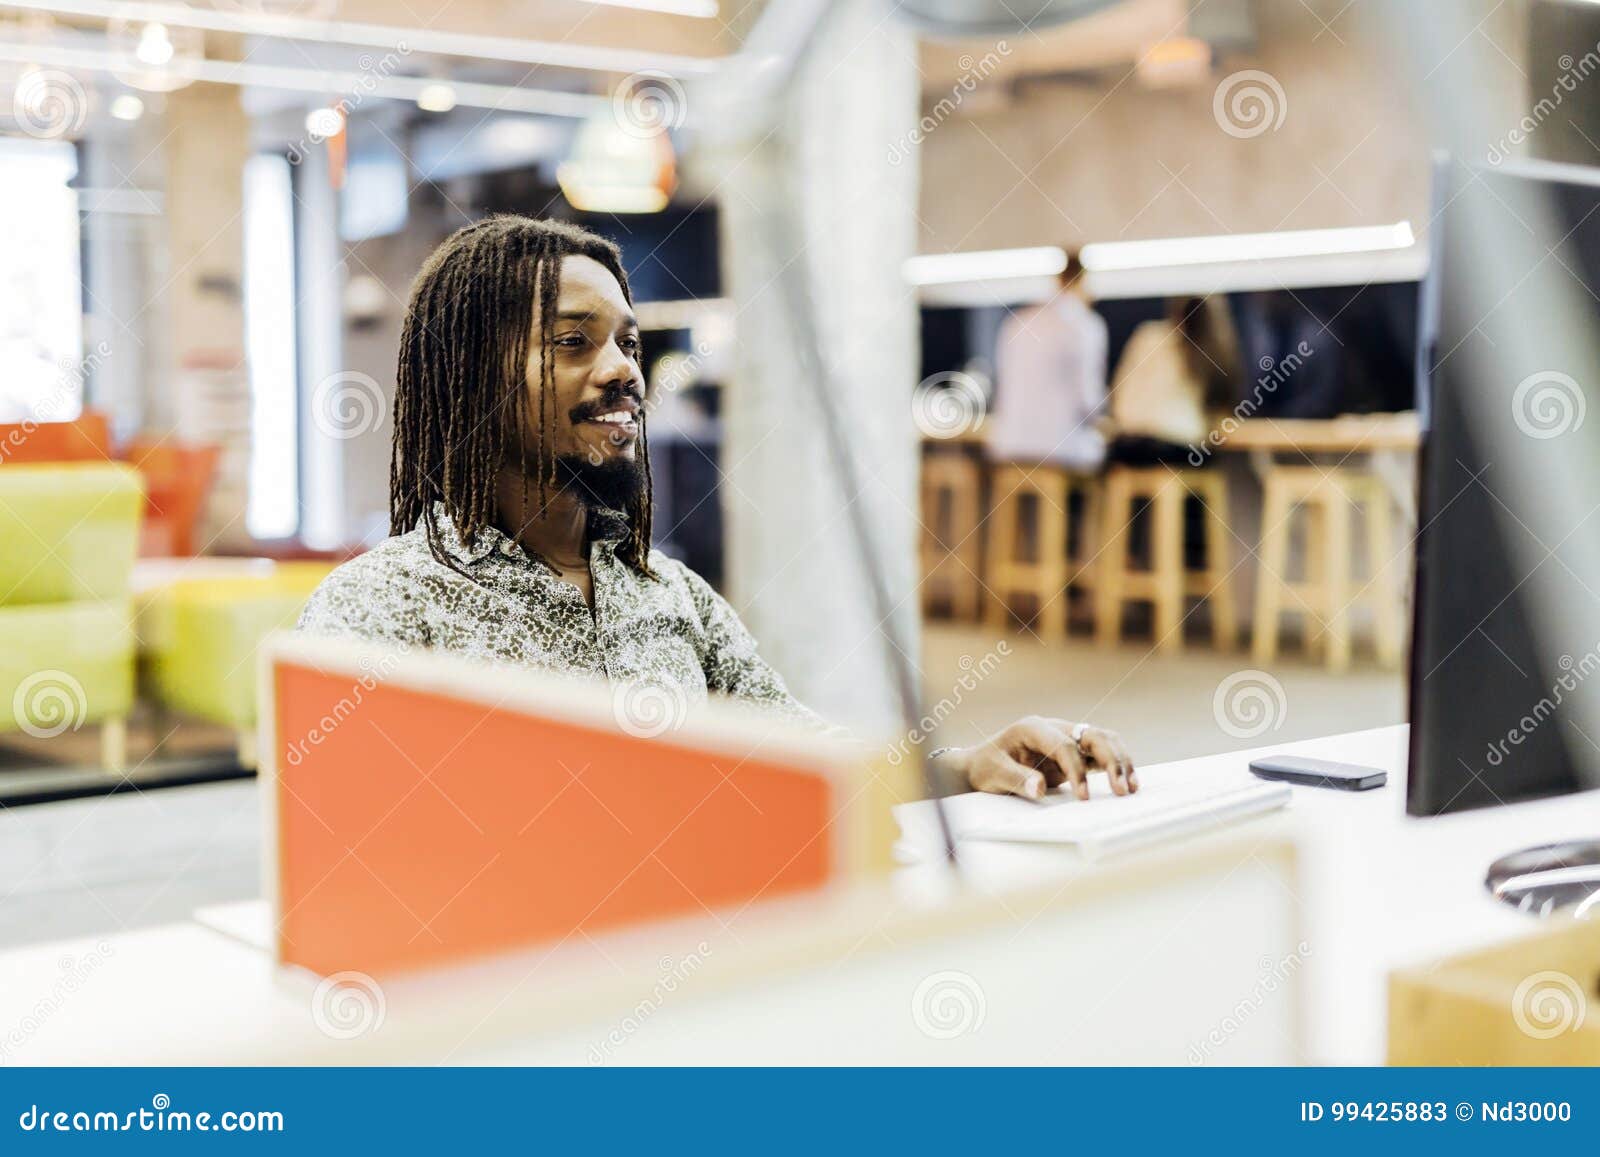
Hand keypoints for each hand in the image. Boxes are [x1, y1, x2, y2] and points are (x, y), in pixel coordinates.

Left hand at [936, 717, 1136, 800]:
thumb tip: (1039, 789)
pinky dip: (1116, 765)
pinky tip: (1127, 783)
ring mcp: (1066, 737)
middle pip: (1092, 735)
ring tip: (1131, 788)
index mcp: (1033, 727)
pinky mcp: (1073, 751)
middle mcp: (1054, 728)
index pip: (1064, 745)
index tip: (1083, 797)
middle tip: (1122, 789)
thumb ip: (1016, 779)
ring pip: (1102, 740)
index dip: (1077, 770)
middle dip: (1111, 761)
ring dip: (1120, 761)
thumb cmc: (986, 767)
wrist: (981, 765)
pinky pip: (1099, 753)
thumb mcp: (993, 774)